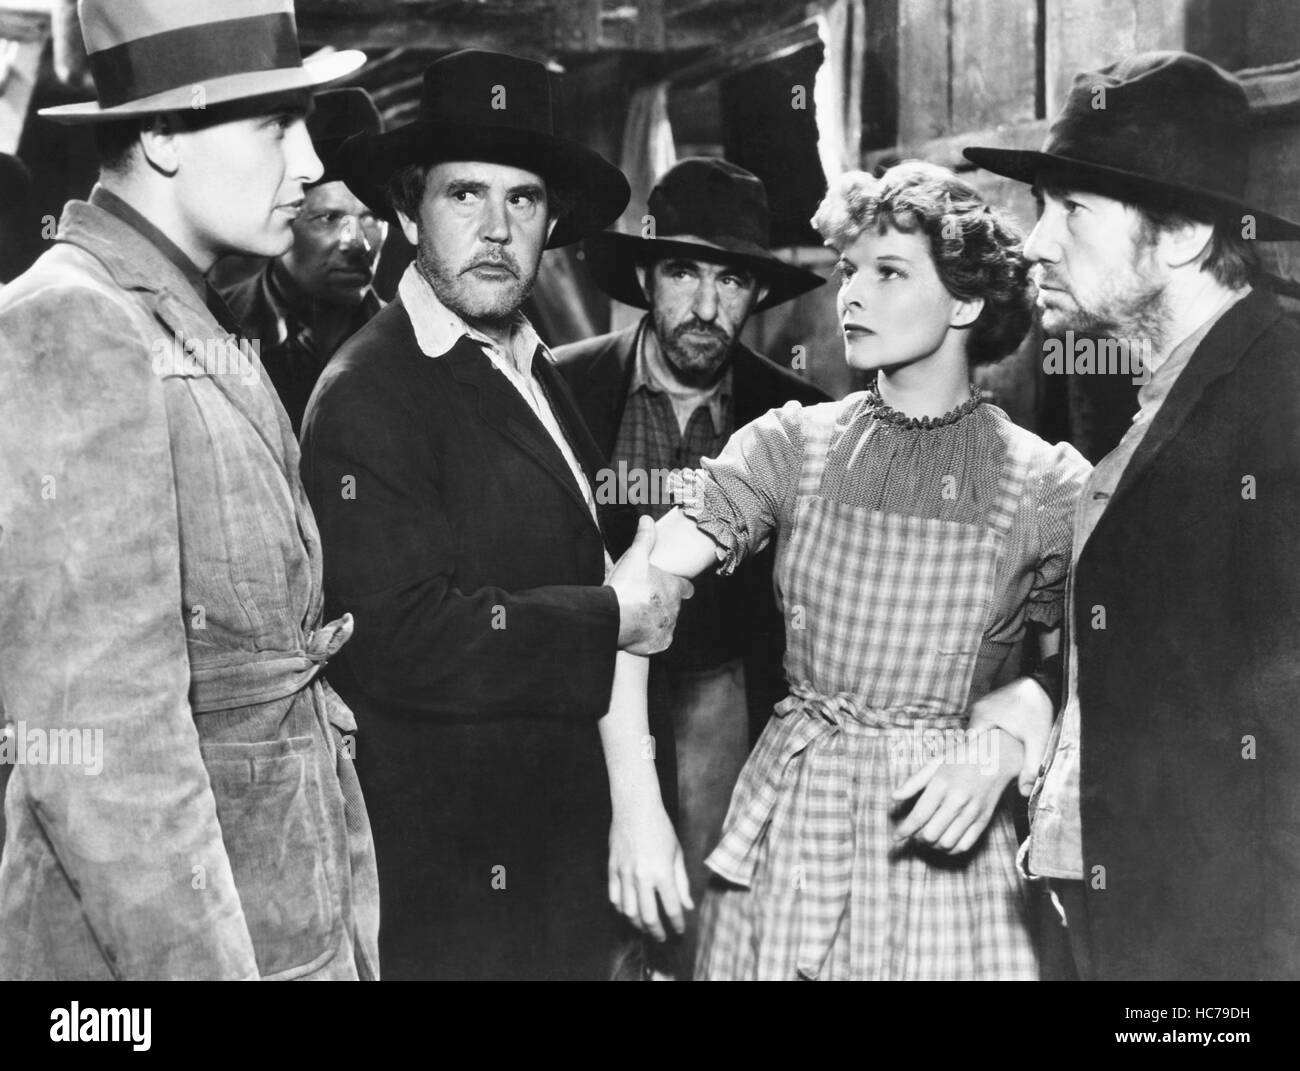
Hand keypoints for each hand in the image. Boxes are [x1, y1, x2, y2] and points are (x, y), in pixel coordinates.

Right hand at [607, 515, 693, 654]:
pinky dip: (649, 637)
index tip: (672, 585)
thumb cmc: (625, 587)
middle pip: (674, 605)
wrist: (613, 618)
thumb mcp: (634, 558)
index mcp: (674, 588)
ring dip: (656, 620)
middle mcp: (675, 609)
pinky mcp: (658, 644)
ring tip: (637, 615)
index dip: (679, 585)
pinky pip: (657, 640)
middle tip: (644, 599)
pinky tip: (637, 630)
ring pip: (666, 623)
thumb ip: (644, 539)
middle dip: (662, 603)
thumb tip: (646, 519)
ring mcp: (668, 628)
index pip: (686, 587)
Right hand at [608, 796, 693, 940]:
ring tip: (645, 927)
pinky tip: (629, 912)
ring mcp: (625, 874)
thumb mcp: (677, 853)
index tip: (680, 930)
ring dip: (638, 924)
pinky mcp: (612, 869)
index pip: (671, 907)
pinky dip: (621, 909)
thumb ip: (681, 882)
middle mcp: (642, 877)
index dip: (677, 923)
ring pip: (628, 911)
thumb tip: (687, 905)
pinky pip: (614, 897)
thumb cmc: (660, 828)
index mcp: (662, 872)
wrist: (635, 808)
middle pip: (648, 916)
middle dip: (656, 931)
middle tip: (662, 937)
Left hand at [890, 728, 1021, 854]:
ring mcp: (972, 812)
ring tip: (929, 836)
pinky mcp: (984, 820)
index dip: (904, 830)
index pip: (919, 816)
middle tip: (914, 832)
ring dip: (933, 844)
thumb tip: (894, 797)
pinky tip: (945, 840)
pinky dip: (951, 849)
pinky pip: (965, 845)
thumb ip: (913, 782)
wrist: (998, 756)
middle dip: (917, 838)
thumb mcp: (935, 763)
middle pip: (930, 834)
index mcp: (942, 784)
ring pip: (946, 843)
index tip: (895, 837)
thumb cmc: (962, 757)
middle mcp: (957, 800)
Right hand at [967, 676, 1053, 795]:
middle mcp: (976, 711)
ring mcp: (981, 707)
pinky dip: (988, 738)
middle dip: (977, 757)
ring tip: (990, 764)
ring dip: (983, 747)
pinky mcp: (989, 706)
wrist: (1043, 683)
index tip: (973, 778)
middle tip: (982, 775)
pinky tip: (997, 748)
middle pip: (970, 741)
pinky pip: (983, 726)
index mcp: (981, 718)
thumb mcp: (1037, 741)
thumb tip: (1024, 793)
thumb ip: (1030, 767)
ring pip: (977, 734)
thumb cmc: (1038, 709)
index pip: (966, 747)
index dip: (970, 763)